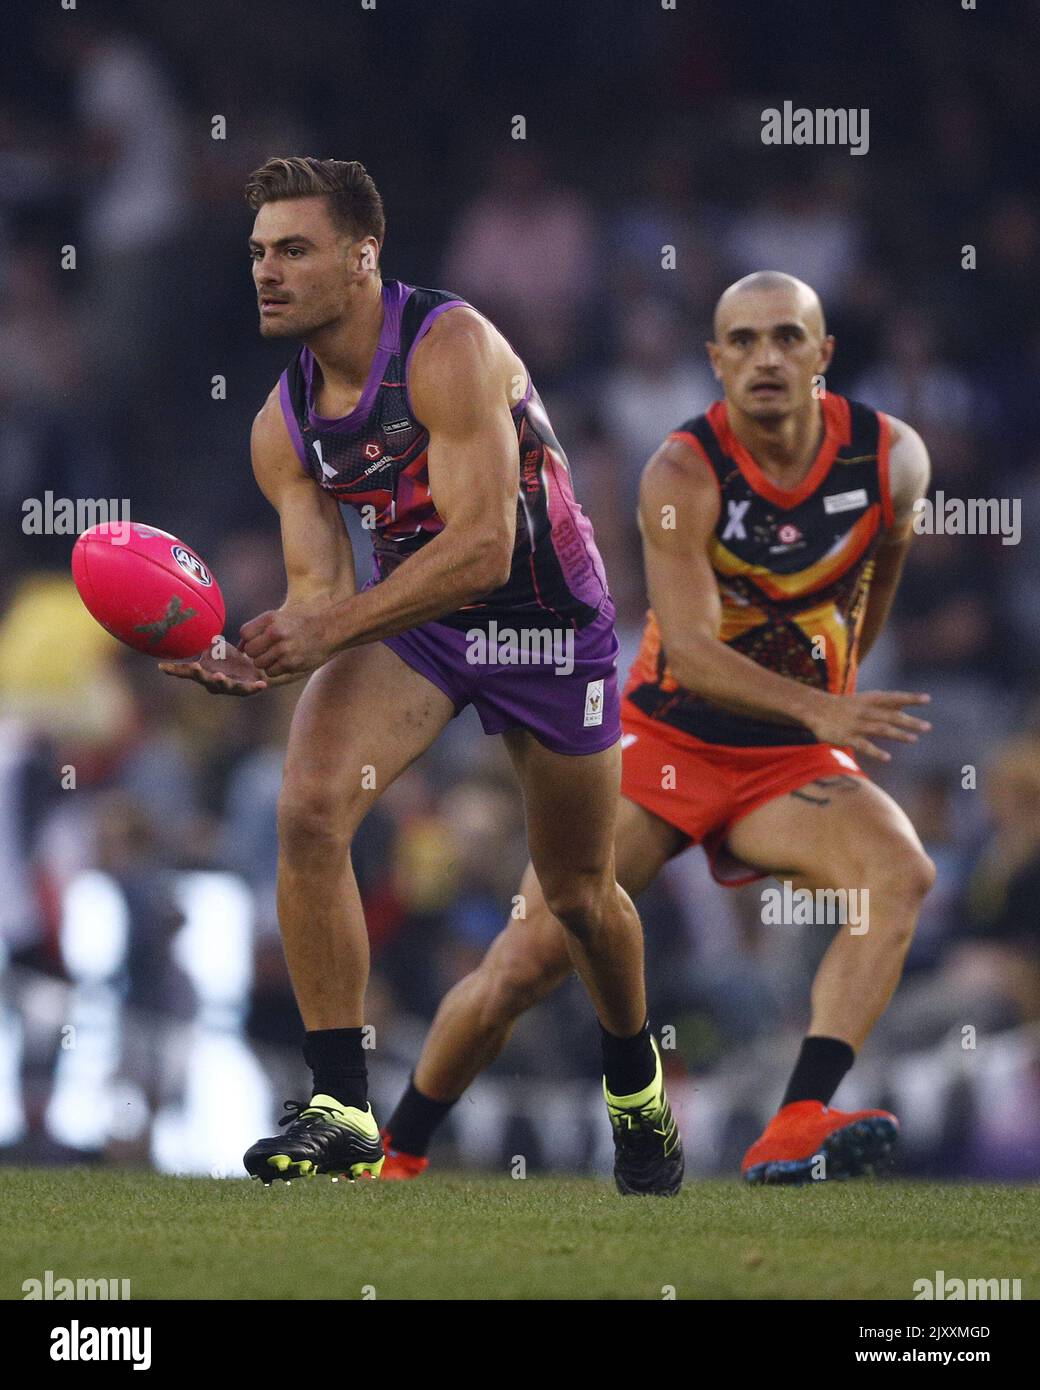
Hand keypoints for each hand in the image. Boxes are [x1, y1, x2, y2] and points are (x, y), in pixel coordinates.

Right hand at [158, 643, 267, 695]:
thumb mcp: (215, 648)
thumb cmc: (230, 659)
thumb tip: (188, 622)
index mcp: (204, 672)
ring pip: (225, 686)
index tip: (161, 666)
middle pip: (203, 679)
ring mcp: (229, 686)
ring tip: (220, 676)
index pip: (186, 671)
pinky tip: (262, 684)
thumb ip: (203, 640)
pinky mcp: (246, 688)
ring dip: (221, 682)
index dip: (174, 670)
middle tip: (195, 667)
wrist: (253, 668)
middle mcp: (213, 681)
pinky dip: (254, 687)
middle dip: (199, 674)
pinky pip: (250, 689)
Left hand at [238, 603, 334, 677]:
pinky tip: (287, 661)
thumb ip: (259, 628)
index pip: (245, 633)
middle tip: (269, 650)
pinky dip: (276, 670)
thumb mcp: (280, 616)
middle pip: (250, 651)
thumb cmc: (302, 622)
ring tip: (279, 655)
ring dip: (266, 662)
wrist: (330, 628)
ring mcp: (284, 650)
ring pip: (259, 664)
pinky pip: (271, 672)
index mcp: (271, 618)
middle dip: (257, 652)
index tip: (259, 639)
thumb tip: (240, 647)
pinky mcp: (292, 664)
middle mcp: (276, 633)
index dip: (250, 639)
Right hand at [804, 689, 931, 762]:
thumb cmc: (845, 705)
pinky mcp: (847, 737)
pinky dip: (876, 752)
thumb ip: (884, 703)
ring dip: (897, 734)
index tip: (927, 699)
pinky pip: (864, 745)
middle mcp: (865, 711)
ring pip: (880, 729)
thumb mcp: (865, 699)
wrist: (815, 709)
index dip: (910, 698)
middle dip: (909, 721)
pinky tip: (888, 757)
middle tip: (927, 727)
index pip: (893, 698)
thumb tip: (906, 702)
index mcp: (870, 699)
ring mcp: (856, 724)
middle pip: (890, 716)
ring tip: (913, 739)